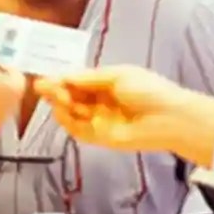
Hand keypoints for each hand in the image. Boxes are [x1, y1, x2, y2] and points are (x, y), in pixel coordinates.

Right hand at [33, 66, 213, 164]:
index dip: (60, 79)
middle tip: (43, 87)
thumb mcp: (117, 76)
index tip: (43, 78)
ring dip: (61, 104)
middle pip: (70, 97)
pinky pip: (77, 130)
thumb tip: (64, 76)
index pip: (76, 81)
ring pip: (71, 113)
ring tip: (59, 96)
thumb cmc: (149, 91)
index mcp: (105, 83)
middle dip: (56, 91)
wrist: (169, 118)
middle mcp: (99, 102)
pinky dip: (67, 122)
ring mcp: (99, 120)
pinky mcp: (100, 137)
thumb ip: (89, 78)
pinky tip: (62, 111)